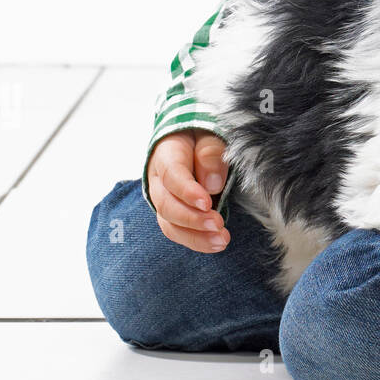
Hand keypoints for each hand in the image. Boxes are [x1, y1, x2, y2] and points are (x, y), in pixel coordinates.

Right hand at [146, 129, 230, 251]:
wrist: (192, 142)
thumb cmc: (203, 138)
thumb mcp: (210, 136)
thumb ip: (210, 154)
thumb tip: (213, 185)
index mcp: (165, 156)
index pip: (171, 176)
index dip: (187, 192)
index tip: (207, 202)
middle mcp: (157, 182)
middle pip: (167, 205)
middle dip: (193, 219)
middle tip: (218, 224)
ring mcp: (163, 201)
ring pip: (170, 225)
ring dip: (196, 236)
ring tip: (222, 240)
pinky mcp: (172, 215)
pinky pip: (179, 232)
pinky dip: (197, 241)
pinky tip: (217, 243)